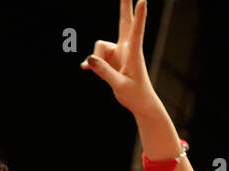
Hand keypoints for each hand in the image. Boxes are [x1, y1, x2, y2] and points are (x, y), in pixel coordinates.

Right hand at [82, 0, 162, 119]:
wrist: (139, 102)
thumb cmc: (134, 94)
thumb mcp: (118, 86)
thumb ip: (104, 72)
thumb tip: (89, 59)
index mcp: (134, 53)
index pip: (136, 31)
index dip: (139, 16)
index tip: (143, 1)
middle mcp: (126, 48)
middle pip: (124, 20)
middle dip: (125, 4)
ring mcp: (118, 52)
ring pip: (99, 48)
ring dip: (97, 62)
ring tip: (105, 76)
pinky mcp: (111, 58)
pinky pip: (96, 57)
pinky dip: (92, 64)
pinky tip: (85, 69)